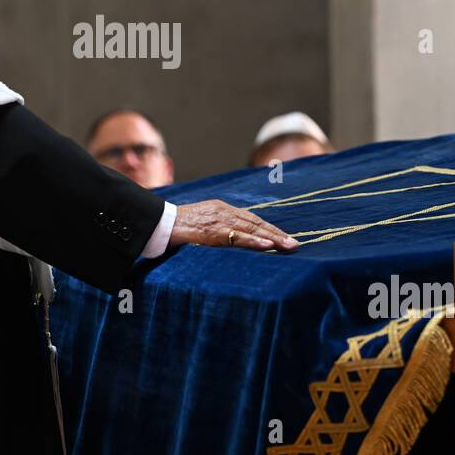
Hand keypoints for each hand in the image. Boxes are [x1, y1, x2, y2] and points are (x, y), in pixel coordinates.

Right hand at [169, 199, 299, 251]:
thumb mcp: (202, 222)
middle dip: (277, 234)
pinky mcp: (211, 231)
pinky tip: (267, 245)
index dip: (270, 228)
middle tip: (295, 243)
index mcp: (222, 208)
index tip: (285, 237)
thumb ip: (219, 227)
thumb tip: (235, 238)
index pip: (252, 219)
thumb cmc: (179, 226)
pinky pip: (236, 237)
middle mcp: (223, 211)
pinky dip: (253, 241)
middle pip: (256, 222)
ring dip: (272, 238)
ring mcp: (218, 220)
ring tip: (288, 246)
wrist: (158, 222)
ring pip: (250, 229)